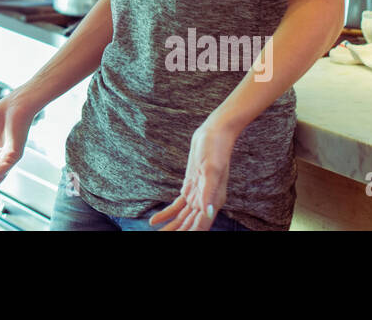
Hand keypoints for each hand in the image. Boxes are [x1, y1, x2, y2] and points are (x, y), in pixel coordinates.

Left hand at [149, 116, 238, 230]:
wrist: (214, 133)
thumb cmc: (215, 149)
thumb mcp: (211, 169)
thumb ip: (209, 192)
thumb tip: (208, 213)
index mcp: (214, 200)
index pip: (201, 225)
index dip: (190, 233)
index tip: (178, 238)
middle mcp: (207, 201)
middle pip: (190, 224)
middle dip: (177, 232)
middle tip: (161, 238)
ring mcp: (198, 194)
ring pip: (182, 217)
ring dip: (171, 226)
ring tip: (156, 233)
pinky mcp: (191, 186)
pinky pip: (178, 205)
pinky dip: (167, 213)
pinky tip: (155, 219)